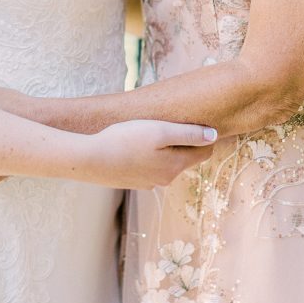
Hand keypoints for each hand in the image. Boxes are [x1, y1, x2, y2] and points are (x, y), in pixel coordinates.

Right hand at [86, 119, 216, 189]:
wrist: (89, 160)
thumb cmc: (125, 140)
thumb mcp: (160, 130)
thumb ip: (189, 134)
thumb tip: (214, 136)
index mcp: (175, 165)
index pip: (204, 152)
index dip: (204, 135)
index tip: (196, 120)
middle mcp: (165, 179)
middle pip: (185, 157)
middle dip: (182, 141)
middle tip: (168, 122)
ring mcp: (148, 183)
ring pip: (166, 162)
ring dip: (163, 149)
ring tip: (148, 131)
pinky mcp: (133, 181)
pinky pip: (149, 167)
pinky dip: (148, 156)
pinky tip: (133, 145)